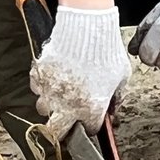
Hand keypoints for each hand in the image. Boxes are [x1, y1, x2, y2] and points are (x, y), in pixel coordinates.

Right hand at [30, 5, 128, 139]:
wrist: (87, 27)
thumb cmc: (108, 51)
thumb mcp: (122, 77)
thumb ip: (117, 98)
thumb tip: (113, 109)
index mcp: (91, 109)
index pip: (88, 130)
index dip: (90, 125)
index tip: (90, 119)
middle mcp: (68, 105)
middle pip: (55, 132)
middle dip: (61, 130)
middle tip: (66, 121)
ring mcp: (50, 91)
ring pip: (43, 109)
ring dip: (50, 105)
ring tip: (59, 95)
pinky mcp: (39, 75)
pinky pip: (36, 88)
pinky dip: (42, 86)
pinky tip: (53, 76)